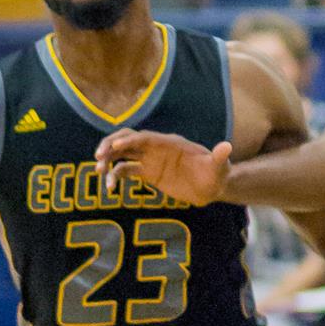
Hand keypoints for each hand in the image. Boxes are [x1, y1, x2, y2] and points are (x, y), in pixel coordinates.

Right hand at [93, 130, 230, 205]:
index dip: (129, 140)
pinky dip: (114, 176)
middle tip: (97, 157)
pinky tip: (110, 188)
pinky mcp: (147, 174)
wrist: (212, 187)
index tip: (116, 146)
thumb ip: (218, 158)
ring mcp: (150, 160)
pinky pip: (125, 171)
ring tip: (98, 172)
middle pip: (127, 140)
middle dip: (110, 145)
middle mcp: (155, 148)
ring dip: (108, 160)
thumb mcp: (219, 167)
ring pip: (122, 154)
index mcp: (168, 143)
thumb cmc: (217, 174)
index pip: (144, 138)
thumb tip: (226, 147)